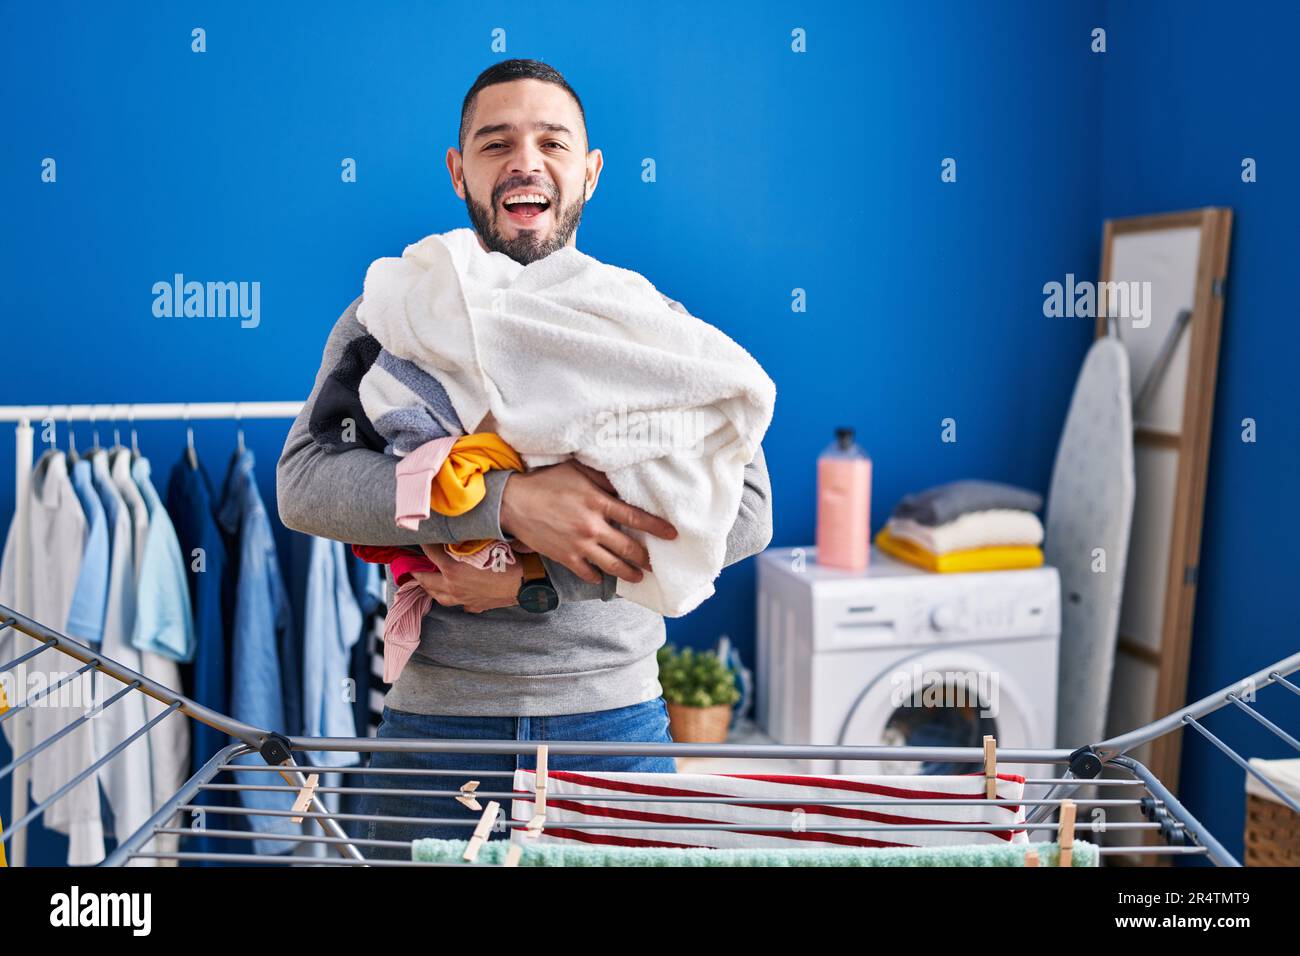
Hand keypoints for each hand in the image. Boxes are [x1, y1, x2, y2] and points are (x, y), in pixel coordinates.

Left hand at [411, 543, 522, 613]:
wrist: (526, 582)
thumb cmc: (508, 561)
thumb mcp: (484, 544)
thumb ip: (467, 539)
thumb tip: (459, 529)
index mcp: (452, 570)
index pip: (430, 554)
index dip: (423, 544)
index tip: (418, 538)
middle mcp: (453, 587)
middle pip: (426, 581)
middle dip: (417, 572)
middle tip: (411, 566)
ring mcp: (463, 599)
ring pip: (439, 597)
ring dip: (430, 588)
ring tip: (427, 582)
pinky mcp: (476, 605)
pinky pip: (459, 604)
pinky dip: (453, 598)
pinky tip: (454, 594)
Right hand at [498, 461, 677, 585]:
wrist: (513, 501)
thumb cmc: (546, 481)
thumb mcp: (578, 470)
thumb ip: (603, 478)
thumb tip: (625, 484)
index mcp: (598, 503)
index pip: (636, 518)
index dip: (657, 528)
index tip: (672, 535)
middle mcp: (592, 527)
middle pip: (628, 548)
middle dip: (646, 558)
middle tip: (655, 563)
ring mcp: (578, 545)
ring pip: (612, 565)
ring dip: (629, 573)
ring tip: (639, 577)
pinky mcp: (564, 557)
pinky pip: (587, 573)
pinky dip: (597, 577)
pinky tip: (603, 577)